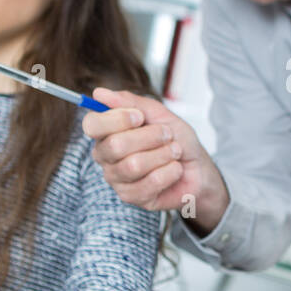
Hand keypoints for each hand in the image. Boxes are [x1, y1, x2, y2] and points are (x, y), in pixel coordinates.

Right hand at [83, 88, 229, 233]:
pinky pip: (150, 183)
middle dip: (150, 137)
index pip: (92, 124)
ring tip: (174, 152)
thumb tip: (100, 93)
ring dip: (163, 154)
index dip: (117, 119)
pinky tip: (174, 170)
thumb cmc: (176, 139)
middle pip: (115, 145)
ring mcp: (116, 178)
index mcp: (106, 132)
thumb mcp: (158, 114)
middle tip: (168, 135)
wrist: (198, 167)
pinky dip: (170, 172)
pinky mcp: (131, 197)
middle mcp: (105, 156)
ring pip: (134, 165)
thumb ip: (131, 102)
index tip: (140, 117)